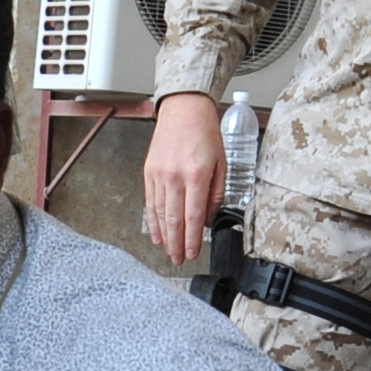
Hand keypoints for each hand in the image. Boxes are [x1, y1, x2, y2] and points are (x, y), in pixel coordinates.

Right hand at [142, 93, 227, 268]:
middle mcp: (175, 176)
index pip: (194, 216)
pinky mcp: (149, 172)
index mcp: (196, 174)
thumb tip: (208, 219)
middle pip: (175, 220)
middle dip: (177, 244)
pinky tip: (156, 234)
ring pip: (161, 213)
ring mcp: (159, 175)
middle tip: (178, 261)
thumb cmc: (205, 134)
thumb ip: (216, 193)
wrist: (183, 110)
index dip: (192, 239)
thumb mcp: (222, 163)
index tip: (192, 253)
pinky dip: (152, 221)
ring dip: (165, 236)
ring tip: (168, 252)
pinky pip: (150, 202)